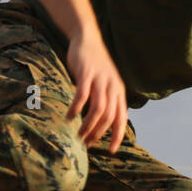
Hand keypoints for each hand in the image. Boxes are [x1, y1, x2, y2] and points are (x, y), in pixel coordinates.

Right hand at [65, 31, 127, 153]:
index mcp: (119, 92)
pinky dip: (76, 108)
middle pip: (109, 117)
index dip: (118, 136)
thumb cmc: (94, 65)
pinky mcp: (86, 73)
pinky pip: (82, 95)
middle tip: (86, 144)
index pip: (121, 118)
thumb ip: (107, 100)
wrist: (87, 39)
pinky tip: (69, 117)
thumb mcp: (106, 84)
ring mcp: (100, 80)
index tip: (110, 151)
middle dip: (98, 133)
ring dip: (88, 125)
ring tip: (79, 135)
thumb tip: (102, 123)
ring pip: (98, 109)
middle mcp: (112, 87)